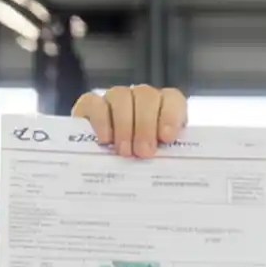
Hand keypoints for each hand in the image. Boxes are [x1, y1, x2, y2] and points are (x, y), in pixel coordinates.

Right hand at [71, 85, 187, 158]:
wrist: (104, 169)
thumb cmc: (140, 163)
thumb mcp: (158, 161)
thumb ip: (166, 157)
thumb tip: (175, 170)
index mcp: (165, 108)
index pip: (172, 99)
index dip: (170, 115)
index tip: (167, 138)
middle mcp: (141, 98)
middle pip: (146, 96)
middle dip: (145, 126)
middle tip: (144, 153)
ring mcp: (115, 98)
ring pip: (121, 96)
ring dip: (124, 125)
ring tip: (125, 152)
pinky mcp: (90, 104)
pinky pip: (95, 103)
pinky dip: (101, 121)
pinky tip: (106, 140)